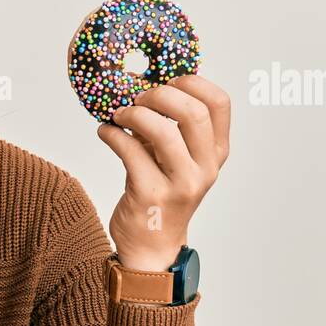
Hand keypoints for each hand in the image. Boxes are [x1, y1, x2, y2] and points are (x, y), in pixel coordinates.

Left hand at [96, 75, 230, 271]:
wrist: (151, 245)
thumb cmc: (161, 194)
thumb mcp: (178, 161)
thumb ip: (171, 128)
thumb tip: (143, 88)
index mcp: (216, 154)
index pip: (220, 104)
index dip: (193, 83)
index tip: (168, 80)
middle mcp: (204, 168)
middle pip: (193, 113)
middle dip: (160, 95)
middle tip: (138, 97)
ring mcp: (180, 184)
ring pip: (162, 132)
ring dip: (134, 115)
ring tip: (119, 115)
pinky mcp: (150, 194)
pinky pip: (130, 151)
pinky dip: (112, 134)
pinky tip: (105, 132)